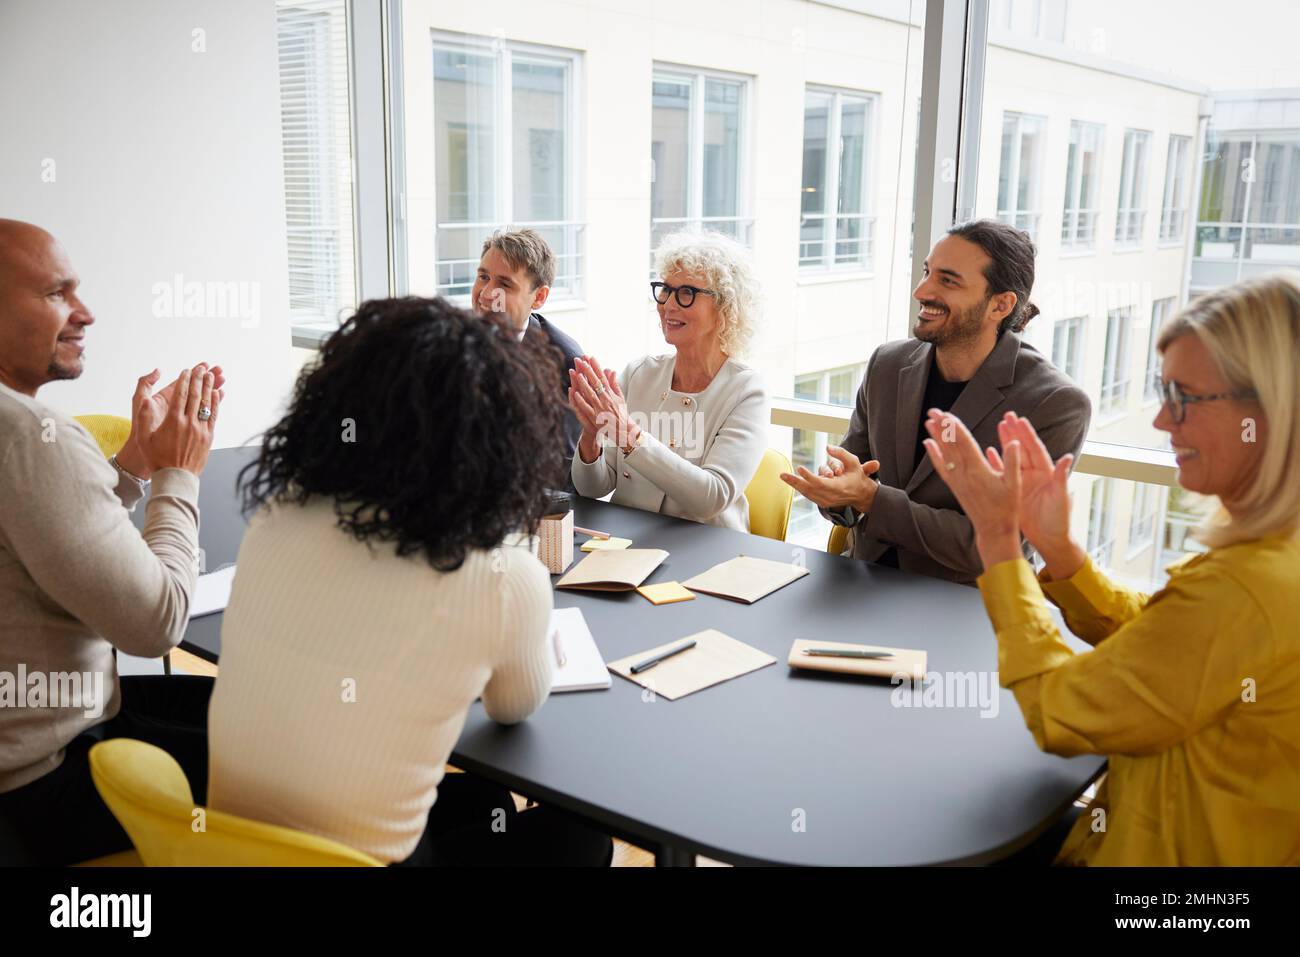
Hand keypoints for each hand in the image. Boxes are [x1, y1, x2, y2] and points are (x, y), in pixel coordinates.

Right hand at [136, 366, 220, 475]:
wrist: (175, 477)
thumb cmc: (157, 458)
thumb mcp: (143, 437)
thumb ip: (143, 417)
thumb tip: (146, 400)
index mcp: (173, 421)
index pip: (180, 395)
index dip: (184, 380)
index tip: (186, 370)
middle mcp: (189, 423)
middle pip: (195, 396)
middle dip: (199, 379)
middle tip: (201, 367)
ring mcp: (201, 430)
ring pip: (207, 404)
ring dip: (209, 388)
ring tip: (211, 375)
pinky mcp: (209, 437)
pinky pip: (214, 416)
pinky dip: (216, 404)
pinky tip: (217, 394)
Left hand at [568, 356, 637, 454]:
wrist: (625, 431)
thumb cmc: (622, 414)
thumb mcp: (620, 397)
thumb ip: (614, 384)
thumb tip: (611, 370)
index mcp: (611, 394)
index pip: (603, 377)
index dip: (596, 367)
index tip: (591, 357)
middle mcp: (606, 399)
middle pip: (596, 383)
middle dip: (588, 371)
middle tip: (581, 360)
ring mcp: (601, 408)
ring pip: (590, 394)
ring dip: (583, 383)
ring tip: (576, 374)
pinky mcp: (596, 418)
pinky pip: (586, 408)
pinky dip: (580, 400)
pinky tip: (574, 393)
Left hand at [779, 446, 879, 511]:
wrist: (861, 495)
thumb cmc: (857, 476)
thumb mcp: (854, 462)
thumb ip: (841, 454)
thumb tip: (827, 447)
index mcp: (838, 487)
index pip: (820, 483)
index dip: (808, 476)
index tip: (799, 468)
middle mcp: (831, 496)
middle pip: (809, 489)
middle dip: (795, 481)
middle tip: (782, 474)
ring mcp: (826, 501)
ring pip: (807, 493)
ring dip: (795, 485)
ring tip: (783, 476)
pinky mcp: (823, 503)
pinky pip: (809, 495)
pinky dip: (800, 488)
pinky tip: (792, 481)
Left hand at [921, 408, 1021, 568]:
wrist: (993, 530)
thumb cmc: (1007, 508)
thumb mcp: (1015, 484)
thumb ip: (1013, 462)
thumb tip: (1015, 441)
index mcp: (979, 471)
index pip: (964, 444)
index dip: (956, 428)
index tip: (948, 414)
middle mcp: (964, 474)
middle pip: (951, 445)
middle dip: (942, 427)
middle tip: (934, 410)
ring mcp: (957, 481)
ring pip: (944, 454)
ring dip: (936, 437)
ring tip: (929, 421)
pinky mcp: (955, 487)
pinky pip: (941, 468)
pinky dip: (934, 455)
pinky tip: (929, 444)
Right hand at [996, 412, 1085, 579]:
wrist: (1050, 539)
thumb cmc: (1059, 520)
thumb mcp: (1060, 498)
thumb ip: (1061, 477)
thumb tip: (1067, 457)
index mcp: (1046, 473)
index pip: (1035, 449)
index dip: (1027, 435)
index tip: (1020, 420)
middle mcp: (1035, 474)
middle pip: (1023, 449)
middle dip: (1015, 432)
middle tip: (1006, 416)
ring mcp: (1023, 481)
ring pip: (1013, 457)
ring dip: (1005, 442)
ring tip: (998, 426)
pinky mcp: (1014, 491)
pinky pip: (1004, 473)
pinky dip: (997, 462)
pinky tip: (988, 452)